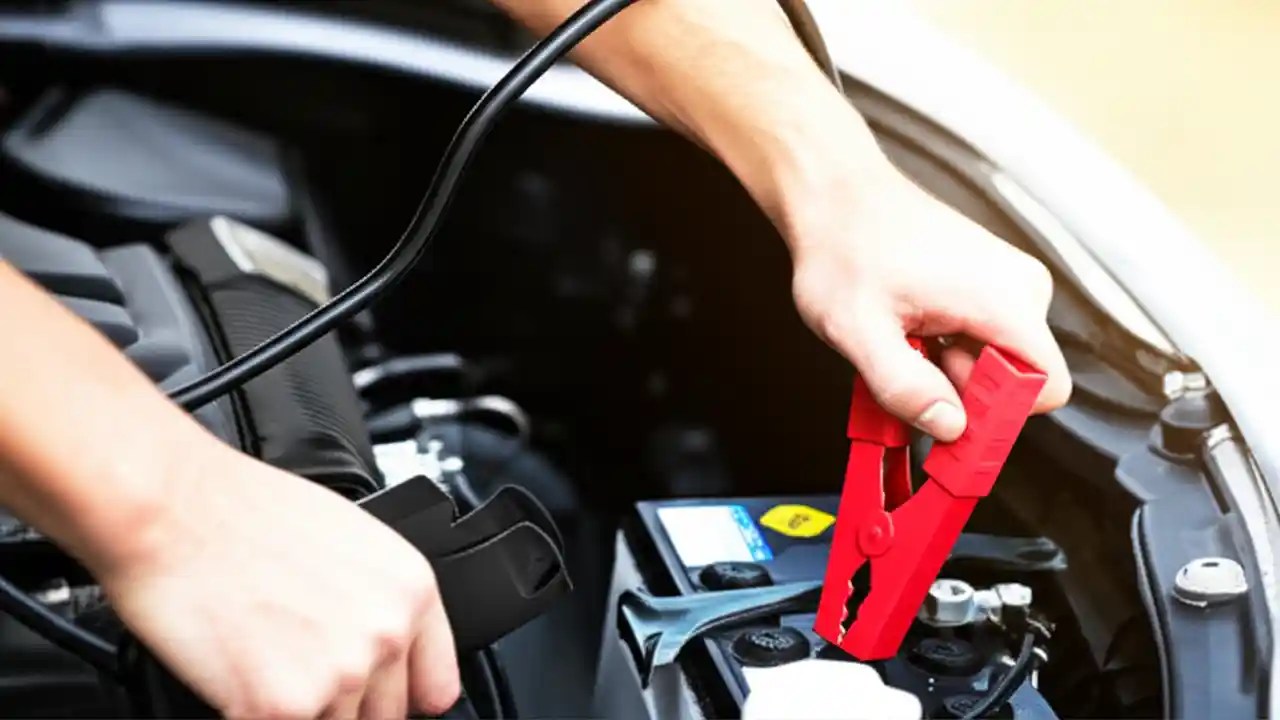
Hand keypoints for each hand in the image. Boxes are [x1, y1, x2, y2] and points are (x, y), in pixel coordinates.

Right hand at [95, 444, 459, 718]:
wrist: (172, 509)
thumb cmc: (243, 512)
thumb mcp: (349, 540)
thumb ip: (376, 601)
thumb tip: (378, 644)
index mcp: (412, 591)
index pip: (436, 687)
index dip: (401, 695)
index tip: (378, 696)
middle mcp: (386, 635)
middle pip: (383, 717)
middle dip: (343, 705)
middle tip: (298, 668)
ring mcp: (337, 676)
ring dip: (298, 711)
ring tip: (261, 664)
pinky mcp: (280, 708)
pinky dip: (253, 716)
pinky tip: (235, 681)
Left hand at [787, 163, 1070, 440]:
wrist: (834, 194)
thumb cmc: (843, 248)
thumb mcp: (857, 329)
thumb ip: (904, 385)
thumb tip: (949, 427)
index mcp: (1003, 298)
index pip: (1046, 387)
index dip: (995, 414)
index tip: (944, 417)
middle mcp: (1020, 288)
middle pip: (1015, 379)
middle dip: (959, 391)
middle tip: (903, 369)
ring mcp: (1008, 282)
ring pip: (994, 361)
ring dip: (945, 370)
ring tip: (899, 340)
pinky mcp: (991, 282)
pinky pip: (983, 339)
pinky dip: (945, 349)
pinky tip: (908, 329)